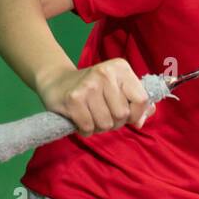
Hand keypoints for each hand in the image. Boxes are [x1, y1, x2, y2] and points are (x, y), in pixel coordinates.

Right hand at [36, 58, 153, 135]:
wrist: (57, 81)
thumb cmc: (94, 88)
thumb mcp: (118, 88)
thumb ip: (136, 103)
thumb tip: (140, 122)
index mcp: (121, 68)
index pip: (141, 100)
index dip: (136, 114)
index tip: (128, 115)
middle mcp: (105, 73)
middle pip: (123, 114)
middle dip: (116, 122)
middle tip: (104, 114)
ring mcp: (88, 85)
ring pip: (106, 123)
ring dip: (100, 127)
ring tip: (93, 116)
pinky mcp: (73, 99)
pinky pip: (89, 127)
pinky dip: (86, 130)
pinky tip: (81, 120)